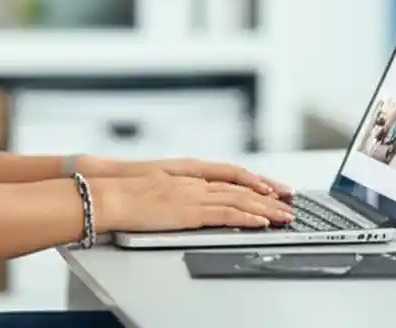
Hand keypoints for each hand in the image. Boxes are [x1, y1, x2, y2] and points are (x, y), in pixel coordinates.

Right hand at [92, 174, 293, 232]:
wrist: (105, 192)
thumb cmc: (121, 191)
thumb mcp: (153, 183)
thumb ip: (174, 188)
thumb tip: (184, 200)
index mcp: (187, 173)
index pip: (230, 174)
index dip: (254, 180)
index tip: (272, 187)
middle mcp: (195, 181)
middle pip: (241, 186)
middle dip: (268, 195)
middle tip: (290, 201)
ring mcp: (193, 195)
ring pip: (239, 200)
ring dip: (266, 208)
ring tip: (285, 216)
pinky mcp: (189, 212)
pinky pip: (225, 214)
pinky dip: (247, 217)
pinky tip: (262, 222)